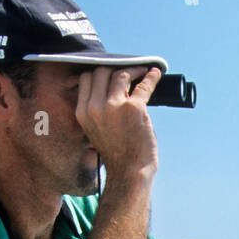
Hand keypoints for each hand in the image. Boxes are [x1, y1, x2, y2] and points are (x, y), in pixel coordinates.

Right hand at [75, 65, 161, 181]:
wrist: (129, 171)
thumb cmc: (117, 152)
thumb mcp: (96, 129)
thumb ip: (98, 110)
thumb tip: (113, 87)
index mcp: (83, 112)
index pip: (86, 79)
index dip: (99, 71)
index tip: (111, 72)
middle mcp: (95, 107)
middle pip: (102, 72)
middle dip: (115, 68)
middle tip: (129, 71)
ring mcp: (114, 106)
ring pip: (121, 74)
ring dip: (133, 70)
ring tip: (142, 72)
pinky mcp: (134, 108)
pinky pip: (143, 85)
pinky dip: (151, 78)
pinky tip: (156, 74)